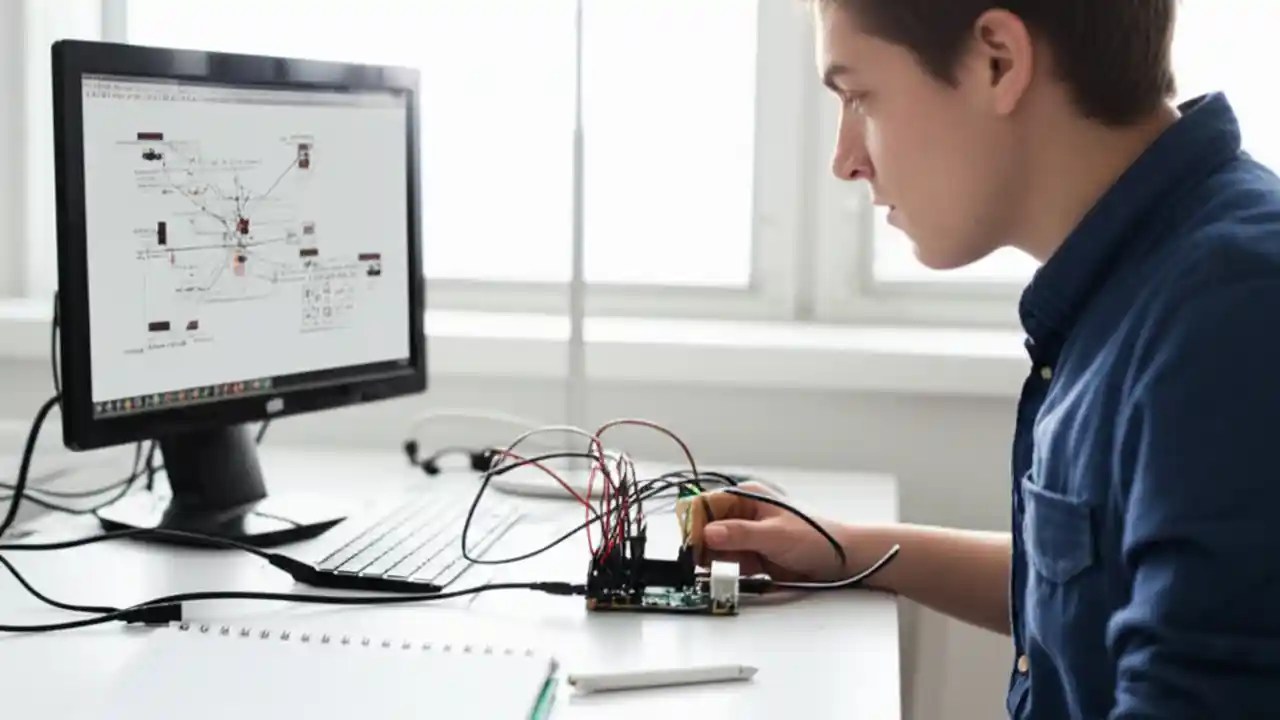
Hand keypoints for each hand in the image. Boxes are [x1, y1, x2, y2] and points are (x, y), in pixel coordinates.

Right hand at [678, 482, 850, 581]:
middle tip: (699, 564)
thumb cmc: (816, 538)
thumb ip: (741, 534)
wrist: (840, 561)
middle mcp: (741, 514)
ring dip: (710, 561)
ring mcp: (744, 536)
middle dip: (700, 545)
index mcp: (746, 497)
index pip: (705, 504)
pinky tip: (723, 578)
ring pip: (712, 548)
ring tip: (715, 573)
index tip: (691, 544)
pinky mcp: (749, 556)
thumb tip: (709, 533)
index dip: (694, 523)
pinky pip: (725, 563)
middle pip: (704, 527)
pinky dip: (721, 572)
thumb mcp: (776, 535)